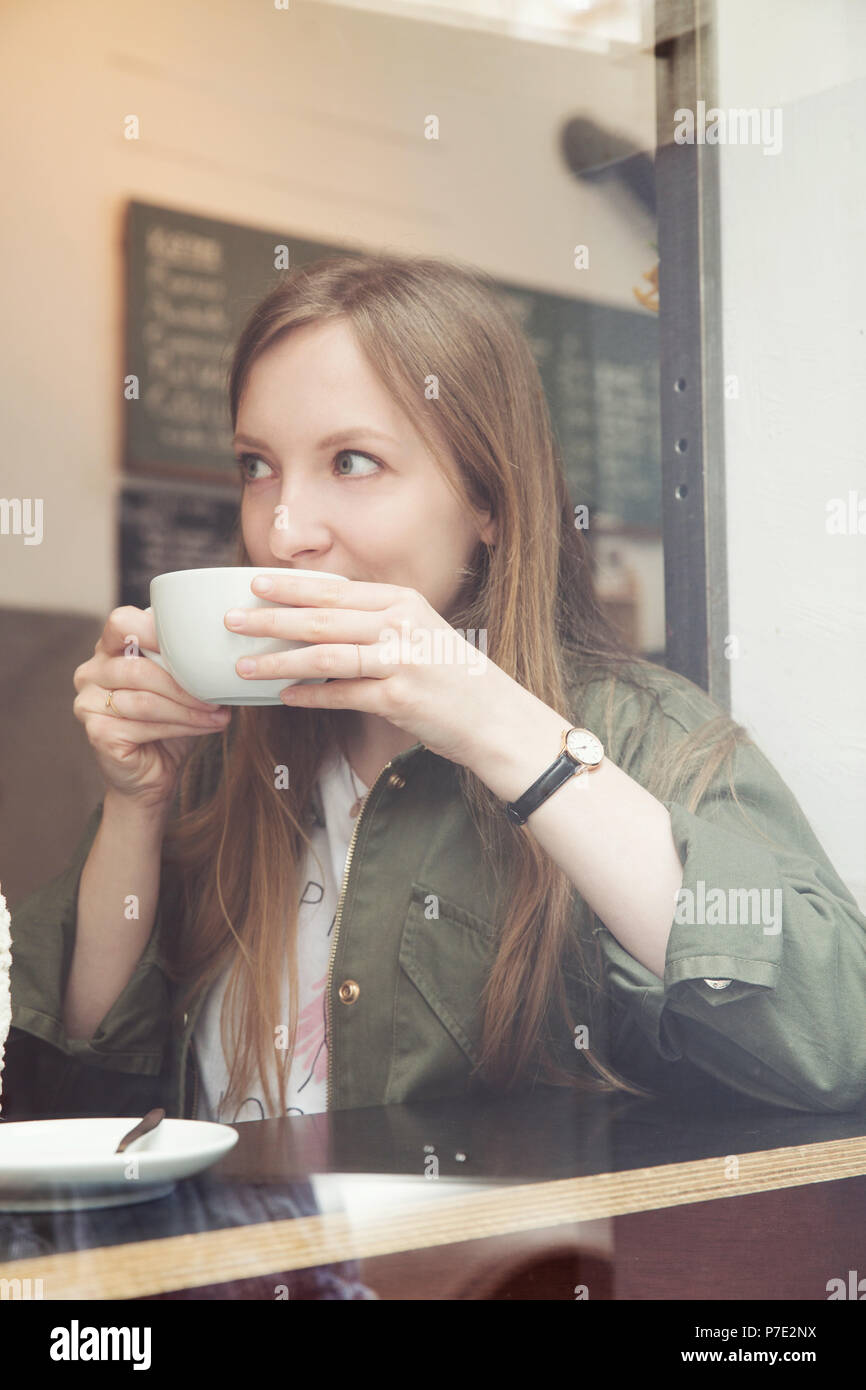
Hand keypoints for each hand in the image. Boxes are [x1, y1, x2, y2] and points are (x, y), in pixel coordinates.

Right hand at [73, 607, 232, 808]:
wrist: (151, 775)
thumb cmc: (167, 724)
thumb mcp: (179, 686)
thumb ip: (186, 663)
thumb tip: (227, 649)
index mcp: (108, 650)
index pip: (122, 622)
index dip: (158, 632)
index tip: (197, 648)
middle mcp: (90, 672)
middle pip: (138, 668)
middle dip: (184, 684)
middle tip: (217, 696)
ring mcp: (88, 703)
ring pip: (145, 700)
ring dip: (188, 709)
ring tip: (217, 714)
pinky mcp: (97, 732)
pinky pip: (144, 725)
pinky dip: (181, 726)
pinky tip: (206, 728)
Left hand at [224, 573, 520, 767]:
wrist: (495, 717)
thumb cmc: (452, 677)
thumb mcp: (419, 633)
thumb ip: (376, 621)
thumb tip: (318, 618)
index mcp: (403, 601)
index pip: (336, 588)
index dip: (291, 585)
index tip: (252, 583)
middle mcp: (401, 625)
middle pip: (322, 617)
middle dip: (271, 618)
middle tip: (232, 619)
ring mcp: (401, 660)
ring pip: (325, 656)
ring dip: (279, 660)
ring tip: (243, 665)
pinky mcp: (400, 698)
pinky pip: (343, 695)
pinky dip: (310, 697)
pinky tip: (282, 698)